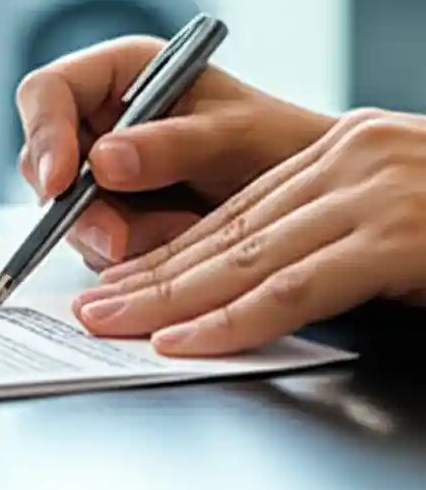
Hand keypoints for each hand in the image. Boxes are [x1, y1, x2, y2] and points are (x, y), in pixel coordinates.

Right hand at [16, 36, 333, 272]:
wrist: (316, 203)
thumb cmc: (283, 145)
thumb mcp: (234, 135)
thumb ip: (171, 145)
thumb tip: (102, 161)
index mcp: (121, 74)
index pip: (48, 92)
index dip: (43, 134)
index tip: (58, 182)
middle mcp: (102, 120)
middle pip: (46, 163)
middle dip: (83, 208)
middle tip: (118, 240)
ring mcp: (103, 172)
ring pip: (69, 213)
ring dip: (119, 236)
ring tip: (183, 231)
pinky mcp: (114, 217)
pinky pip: (95, 244)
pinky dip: (132, 256)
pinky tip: (178, 240)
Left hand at [72, 109, 425, 355]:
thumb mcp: (402, 208)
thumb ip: (341, 225)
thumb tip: (285, 265)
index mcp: (343, 150)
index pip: (237, 208)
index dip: (173, 249)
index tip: (123, 279)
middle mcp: (348, 161)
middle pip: (227, 230)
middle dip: (151, 275)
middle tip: (94, 306)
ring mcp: (370, 197)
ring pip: (243, 257)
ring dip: (167, 298)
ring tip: (111, 322)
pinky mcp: (393, 239)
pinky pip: (291, 287)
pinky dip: (230, 319)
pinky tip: (182, 339)